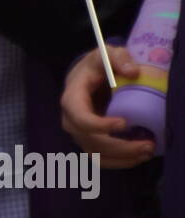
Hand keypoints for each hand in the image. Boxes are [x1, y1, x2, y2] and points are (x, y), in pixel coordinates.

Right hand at [61, 45, 155, 167]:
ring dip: (122, 158)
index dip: (99, 125)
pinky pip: (101, 159)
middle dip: (119, 147)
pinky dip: (119, 162)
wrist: (87, 77)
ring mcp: (78, 133)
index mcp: (71, 98)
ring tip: (147, 151)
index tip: (124, 123)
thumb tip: (132, 72)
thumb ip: (118, 58)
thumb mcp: (105, 54)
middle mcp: (70, 120)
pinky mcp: (88, 141)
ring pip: (97, 154)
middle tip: (146, 144)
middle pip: (91, 141)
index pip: (80, 117)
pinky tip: (137, 157)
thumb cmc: (96, 66)